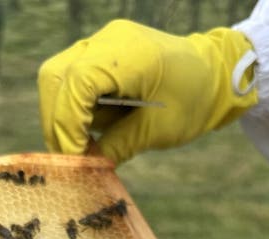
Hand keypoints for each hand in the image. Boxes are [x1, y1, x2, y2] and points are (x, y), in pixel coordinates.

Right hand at [38, 19, 256, 164]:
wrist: (212, 75)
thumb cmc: (192, 101)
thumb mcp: (157, 131)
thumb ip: (117, 146)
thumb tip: (84, 167)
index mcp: (128, 54)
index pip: (76, 84)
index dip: (67, 125)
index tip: (73, 159)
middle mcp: (107, 41)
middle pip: (56, 78)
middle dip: (57, 123)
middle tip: (69, 160)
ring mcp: (100, 44)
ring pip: (57, 79)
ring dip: (64, 118)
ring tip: (83, 150)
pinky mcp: (98, 54)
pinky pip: (71, 81)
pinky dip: (74, 111)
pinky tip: (90, 134)